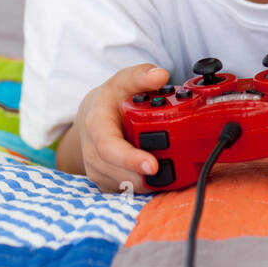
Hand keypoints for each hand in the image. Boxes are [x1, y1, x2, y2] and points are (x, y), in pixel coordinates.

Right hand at [75, 62, 169, 193]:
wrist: (92, 119)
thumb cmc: (109, 101)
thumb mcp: (122, 81)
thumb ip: (140, 76)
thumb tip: (160, 75)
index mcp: (96, 126)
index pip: (110, 148)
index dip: (130, 159)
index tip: (152, 165)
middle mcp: (94, 154)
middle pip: (124, 173)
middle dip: (151, 172)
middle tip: (176, 163)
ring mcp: (100, 172)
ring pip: (130, 186)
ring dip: (152, 179)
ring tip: (169, 162)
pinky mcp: (108, 185)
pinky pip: (131, 191)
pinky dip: (148, 184)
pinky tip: (159, 170)